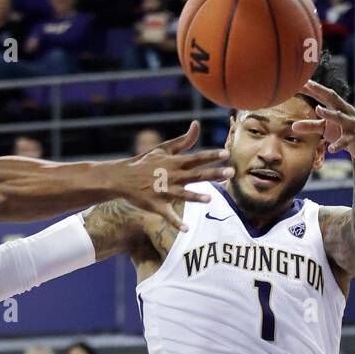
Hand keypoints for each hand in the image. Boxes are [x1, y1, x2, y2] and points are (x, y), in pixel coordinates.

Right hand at [117, 121, 233, 231]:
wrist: (123, 178)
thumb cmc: (146, 162)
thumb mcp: (164, 149)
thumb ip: (183, 141)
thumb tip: (197, 124)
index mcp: (175, 163)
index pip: (197, 158)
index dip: (211, 156)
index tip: (226, 153)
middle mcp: (172, 176)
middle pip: (196, 175)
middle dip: (214, 173)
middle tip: (231, 172)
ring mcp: (164, 191)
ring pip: (183, 195)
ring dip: (196, 197)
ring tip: (209, 199)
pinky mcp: (156, 205)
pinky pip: (168, 215)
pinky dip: (176, 222)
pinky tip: (186, 229)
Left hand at [290, 82, 354, 161]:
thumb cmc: (343, 134)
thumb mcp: (326, 129)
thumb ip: (310, 126)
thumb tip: (293, 126)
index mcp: (338, 107)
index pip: (324, 95)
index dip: (313, 88)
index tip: (300, 81)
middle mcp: (346, 111)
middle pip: (333, 98)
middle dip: (320, 90)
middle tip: (308, 84)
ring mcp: (351, 124)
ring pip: (340, 117)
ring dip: (329, 113)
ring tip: (318, 109)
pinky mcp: (354, 138)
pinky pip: (345, 141)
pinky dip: (338, 144)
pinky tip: (331, 149)